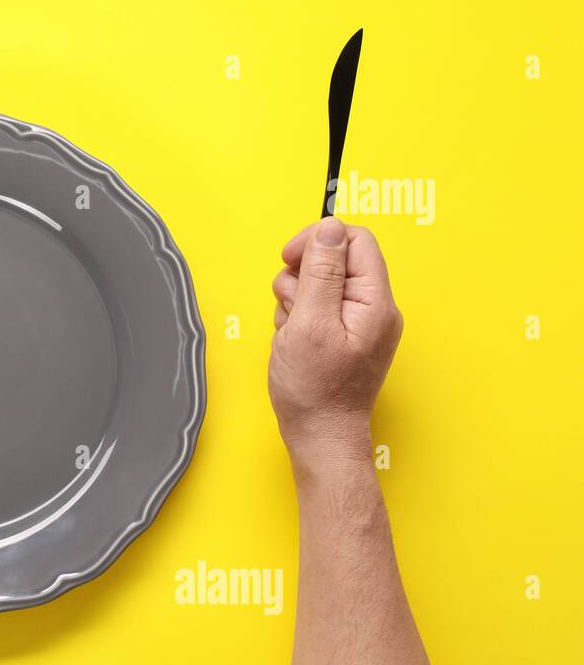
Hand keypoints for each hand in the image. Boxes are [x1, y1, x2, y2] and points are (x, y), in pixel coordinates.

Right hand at [268, 217, 402, 462]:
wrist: (320, 435)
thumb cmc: (315, 389)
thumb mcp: (311, 323)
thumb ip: (321, 272)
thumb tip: (329, 228)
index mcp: (375, 301)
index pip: (354, 240)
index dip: (318, 241)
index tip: (290, 257)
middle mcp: (374, 308)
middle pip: (335, 259)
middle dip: (301, 276)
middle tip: (292, 307)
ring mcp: (359, 323)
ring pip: (320, 283)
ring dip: (295, 299)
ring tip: (292, 330)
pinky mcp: (344, 336)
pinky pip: (317, 308)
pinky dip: (298, 317)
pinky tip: (295, 340)